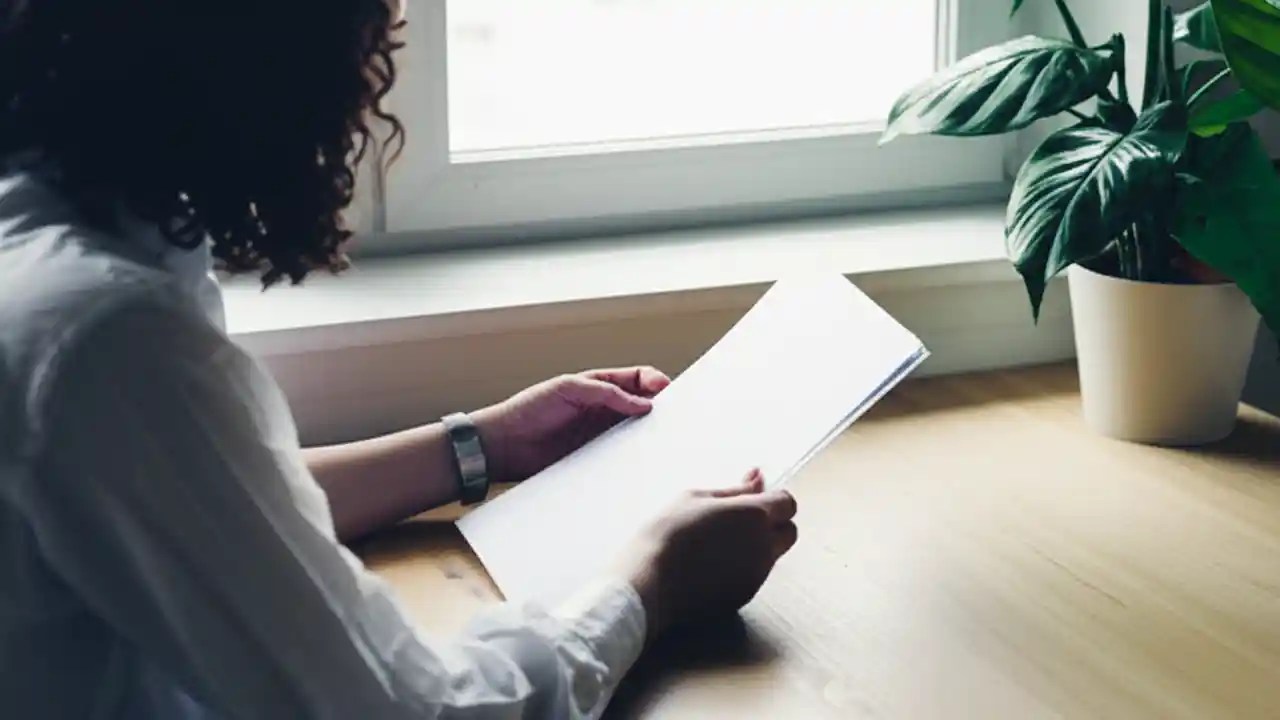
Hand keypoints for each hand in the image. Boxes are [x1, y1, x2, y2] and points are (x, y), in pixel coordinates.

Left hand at [473, 367, 671, 483]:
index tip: (666, 390)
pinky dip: (634, 456)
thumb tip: (643, 403)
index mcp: (598, 385)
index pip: (637, 378)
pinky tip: (642, 458)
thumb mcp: (568, 389)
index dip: (654, 381)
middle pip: (643, 405)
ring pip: (636, 431)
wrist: (505, 445)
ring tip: (662, 437)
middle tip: (673, 416)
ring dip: (649, 433)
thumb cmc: (529, 409)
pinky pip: (622, 455)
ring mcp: (601, 434)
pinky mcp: (596, 458)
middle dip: (660, 408)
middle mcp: (604, 409)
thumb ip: (605, 393)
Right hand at [620, 470, 798, 641]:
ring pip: (772, 555)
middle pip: (789, 532)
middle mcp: (764, 546)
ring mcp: (757, 574)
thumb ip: (736, 489)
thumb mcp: (697, 497)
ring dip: (758, 547)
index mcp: (754, 514)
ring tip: (718, 545)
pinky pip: (755, 576)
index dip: (772, 500)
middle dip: (774, 525)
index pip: (788, 503)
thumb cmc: (668, 532)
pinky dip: (743, 568)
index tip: (750, 501)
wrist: (649, 581)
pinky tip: (712, 566)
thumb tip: (759, 477)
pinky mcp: (745, 596)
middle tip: (739, 523)